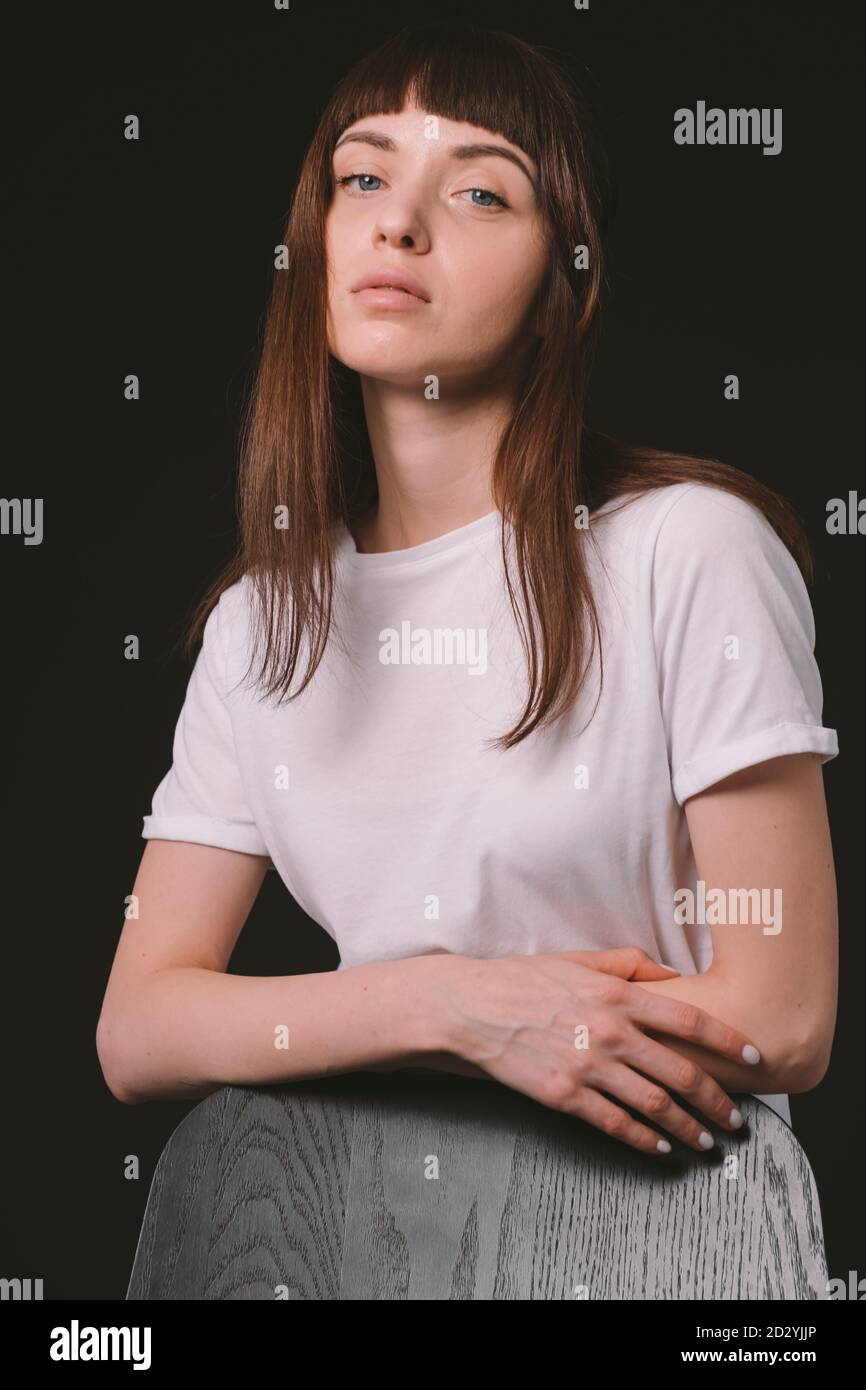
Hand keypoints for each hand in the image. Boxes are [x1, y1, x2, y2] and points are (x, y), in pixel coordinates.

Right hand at [437, 947, 758, 1154]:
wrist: (471, 1007)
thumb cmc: (523, 978)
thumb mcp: (578, 959)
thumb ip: (629, 965)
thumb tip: (672, 975)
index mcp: (618, 994)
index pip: (690, 1020)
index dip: (729, 1042)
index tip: (754, 1059)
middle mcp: (610, 1032)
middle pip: (681, 1073)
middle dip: (717, 1100)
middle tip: (737, 1120)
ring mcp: (588, 1067)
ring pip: (655, 1106)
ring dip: (688, 1128)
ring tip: (706, 1141)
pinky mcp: (564, 1096)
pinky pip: (615, 1124)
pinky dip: (644, 1140)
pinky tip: (660, 1148)